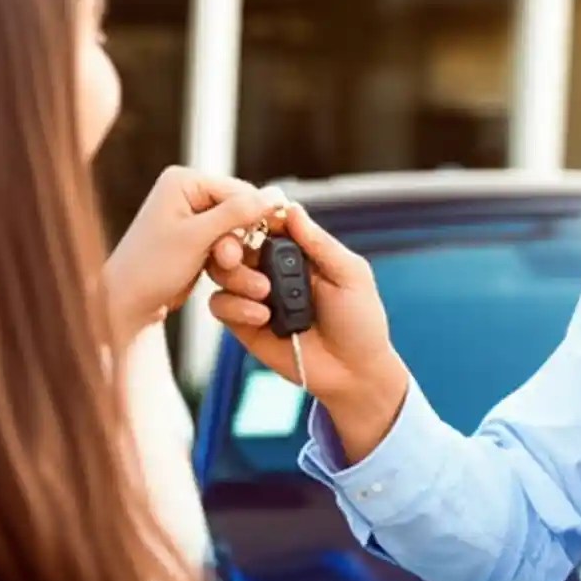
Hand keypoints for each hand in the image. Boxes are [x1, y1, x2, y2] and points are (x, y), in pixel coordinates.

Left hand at [104, 166, 288, 342]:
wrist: (128, 302)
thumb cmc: (152, 267)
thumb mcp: (198, 237)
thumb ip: (238, 213)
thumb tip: (276, 195)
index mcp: (184, 181)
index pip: (240, 190)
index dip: (254, 217)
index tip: (264, 240)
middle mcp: (188, 192)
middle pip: (240, 211)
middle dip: (239, 239)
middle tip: (225, 260)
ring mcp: (192, 215)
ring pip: (236, 231)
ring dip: (235, 254)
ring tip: (220, 269)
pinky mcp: (196, 237)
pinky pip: (227, 243)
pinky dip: (227, 260)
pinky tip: (216, 271)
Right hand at [207, 203, 408, 463]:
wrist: (354, 372)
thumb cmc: (360, 322)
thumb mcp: (349, 275)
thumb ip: (319, 243)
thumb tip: (290, 208)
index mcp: (298, 252)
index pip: (265, 224)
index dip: (251, 217)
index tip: (246, 214)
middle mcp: (271, 270)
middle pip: (234, 243)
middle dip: (230, 244)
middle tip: (237, 253)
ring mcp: (256, 297)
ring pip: (221, 272)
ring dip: (236, 277)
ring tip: (264, 293)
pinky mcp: (244, 325)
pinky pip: (220, 305)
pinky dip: (235, 306)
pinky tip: (262, 317)